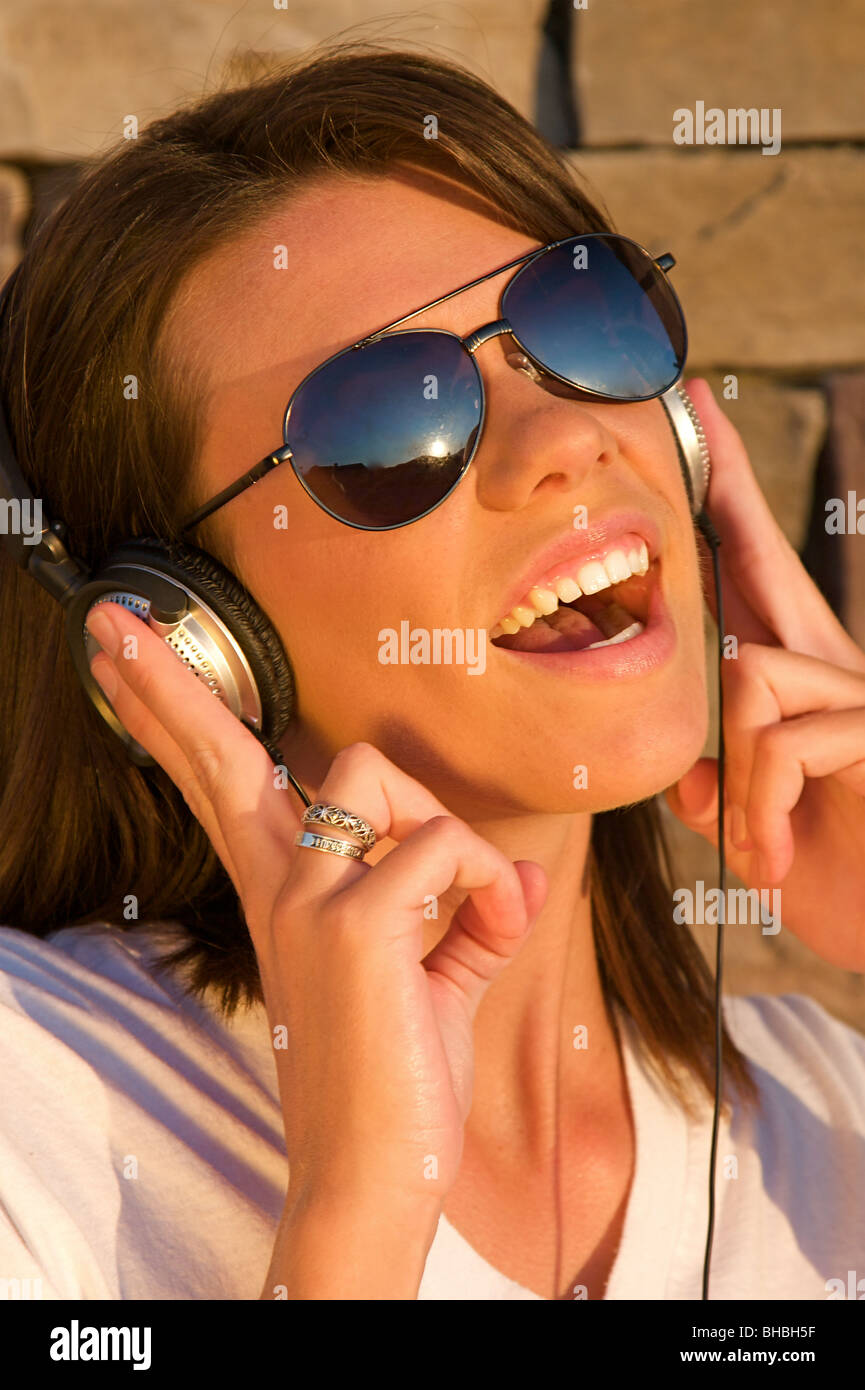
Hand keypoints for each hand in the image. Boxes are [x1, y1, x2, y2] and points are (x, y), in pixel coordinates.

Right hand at [84, 602, 547, 1209]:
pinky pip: (447, 849)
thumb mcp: (437, 981)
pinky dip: (491, 889)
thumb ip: (471, 916)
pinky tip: (490, 935)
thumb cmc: (400, 1084)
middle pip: (221, 758)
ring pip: (379, 779)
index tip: (119, 662)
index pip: (222, 789)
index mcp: (285, 895)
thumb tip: (527, 871)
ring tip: (476, 915)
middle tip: (108, 625)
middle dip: (168, 687)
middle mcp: (281, 888)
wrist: (378, 1178)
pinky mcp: (356, 923)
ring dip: (451, 839)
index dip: (175, 723)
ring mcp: (309, 901)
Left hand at [664, 379, 864, 970]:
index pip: (751, 576)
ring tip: (751, 847)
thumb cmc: (829, 875)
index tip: (695, 418)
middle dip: (724, 489)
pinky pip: (783, 742)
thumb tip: (685, 776)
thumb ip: (718, 785)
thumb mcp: (753, 826)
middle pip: (763, 563)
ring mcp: (860, 697)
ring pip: (749, 676)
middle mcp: (832, 670)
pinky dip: (757, 811)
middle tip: (689, 403)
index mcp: (795, 680)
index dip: (726, 500)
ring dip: (734, 778)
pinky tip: (770, 860)